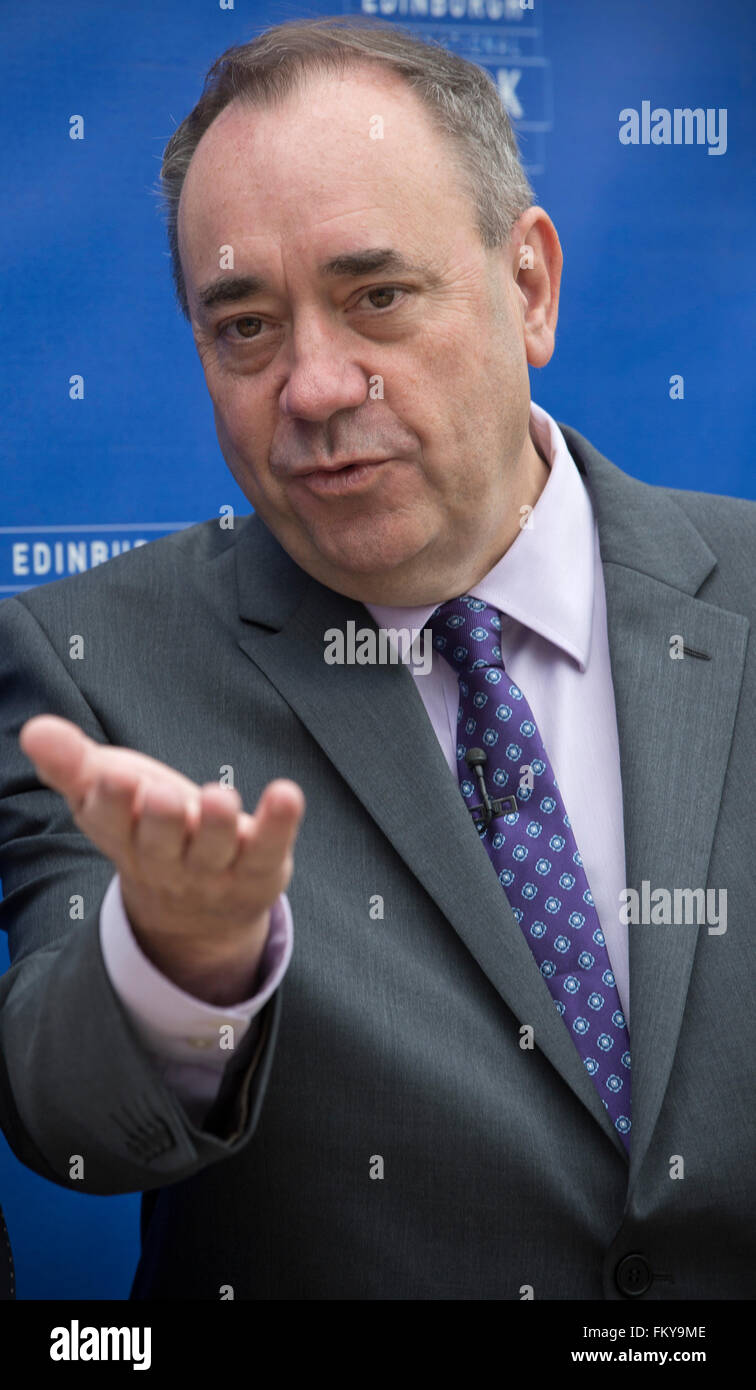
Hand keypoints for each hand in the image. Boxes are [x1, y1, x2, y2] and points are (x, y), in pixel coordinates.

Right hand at [19, 715, 304, 1003]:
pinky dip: (278, 823)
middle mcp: (166, 858)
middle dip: (160, 818)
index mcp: (122, 836)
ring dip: (216, 824)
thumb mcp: (106, 795)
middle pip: (159, 841)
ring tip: (219, 798)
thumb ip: (71, 763)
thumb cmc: (147, 831)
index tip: (112, 775)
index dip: (112, 800)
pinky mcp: (258, 867)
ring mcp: (214, 867)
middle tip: (160, 794)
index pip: (109, 821)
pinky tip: (285, 795)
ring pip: (213, 849)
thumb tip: (34, 730)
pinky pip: (268, 847)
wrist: (196, 911)